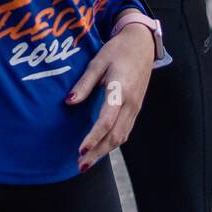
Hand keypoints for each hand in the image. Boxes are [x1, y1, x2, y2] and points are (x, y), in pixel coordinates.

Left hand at [66, 22, 154, 171]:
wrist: (142, 44)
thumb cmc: (117, 50)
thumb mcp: (97, 61)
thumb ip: (84, 84)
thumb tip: (68, 103)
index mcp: (120, 90)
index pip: (107, 121)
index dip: (93, 138)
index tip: (80, 151)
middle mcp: (131, 103)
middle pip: (115, 136)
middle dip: (97, 153)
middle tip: (80, 166)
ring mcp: (136, 107)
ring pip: (121, 136)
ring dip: (105, 151)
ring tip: (87, 162)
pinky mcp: (136, 108)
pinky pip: (125, 130)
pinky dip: (112, 143)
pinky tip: (101, 147)